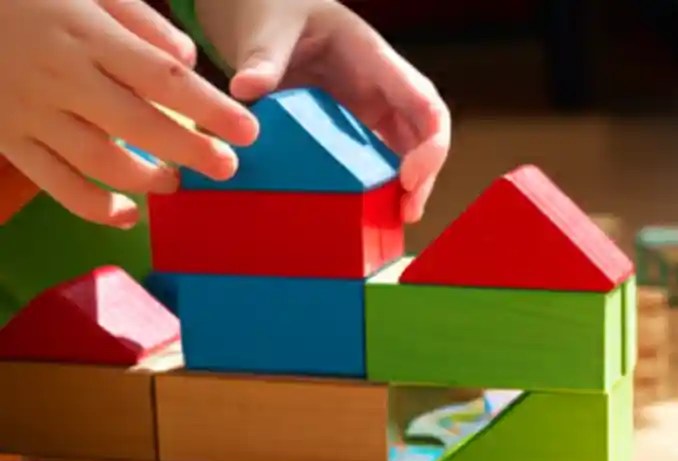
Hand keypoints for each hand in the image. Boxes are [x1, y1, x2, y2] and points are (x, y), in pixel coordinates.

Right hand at [0, 0, 258, 227]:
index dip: (210, 108)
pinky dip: (97, 208)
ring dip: (148, 179)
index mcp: (87, 34)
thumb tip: (189, 61)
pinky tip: (129, 213)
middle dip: (191, 150)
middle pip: (140, 125)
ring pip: (100, 161)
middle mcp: (62, 77)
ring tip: (176, 180)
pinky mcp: (8, 140)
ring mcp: (32, 113)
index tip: (248, 130)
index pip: (163, 78)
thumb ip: (140, 21)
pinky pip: (57, 185)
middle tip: (228, 167)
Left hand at [197, 0, 450, 222]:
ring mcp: (367, 110)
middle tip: (407, 213)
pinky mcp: (347, 128)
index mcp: (375, 59)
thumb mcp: (268, 27)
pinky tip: (362, 214)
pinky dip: (373, 188)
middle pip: (423, 136)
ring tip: (392, 222)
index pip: (424, 103)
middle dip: (423, 176)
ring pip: (403, 152)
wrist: (262, 13)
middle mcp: (381, 88)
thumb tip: (247, 89)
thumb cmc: (274, 9)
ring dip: (403, 188)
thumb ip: (262, 57)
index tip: (410, 177)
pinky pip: (371, 160)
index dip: (430, 144)